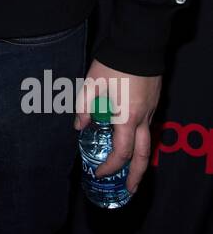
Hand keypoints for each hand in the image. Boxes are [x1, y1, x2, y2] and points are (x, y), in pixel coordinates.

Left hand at [73, 60, 160, 194]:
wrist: (138, 44)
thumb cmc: (113, 63)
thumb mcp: (91, 84)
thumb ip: (83, 108)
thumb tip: (79, 127)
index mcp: (127, 118)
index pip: (121, 152)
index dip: (111, 166)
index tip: (99, 173)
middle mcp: (143, 118)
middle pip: (143, 155)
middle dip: (136, 175)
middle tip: (130, 189)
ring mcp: (151, 110)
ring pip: (148, 142)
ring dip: (139, 159)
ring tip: (130, 170)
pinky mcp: (154, 102)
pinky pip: (149, 128)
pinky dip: (141, 141)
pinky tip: (131, 141)